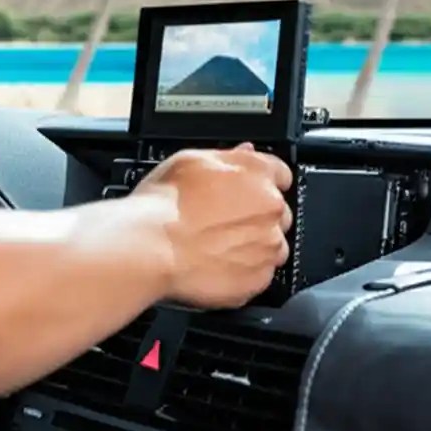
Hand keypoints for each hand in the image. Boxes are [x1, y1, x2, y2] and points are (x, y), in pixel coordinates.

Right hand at [133, 143, 292, 308]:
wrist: (151, 248)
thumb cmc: (163, 205)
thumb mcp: (189, 161)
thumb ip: (227, 157)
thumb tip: (245, 153)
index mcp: (257, 173)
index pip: (280, 174)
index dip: (262, 183)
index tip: (250, 192)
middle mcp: (271, 208)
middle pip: (277, 212)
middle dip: (256, 217)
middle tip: (222, 223)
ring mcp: (268, 246)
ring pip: (272, 245)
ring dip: (254, 246)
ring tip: (218, 248)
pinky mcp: (259, 278)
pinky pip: (260, 274)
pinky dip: (244, 272)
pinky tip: (218, 266)